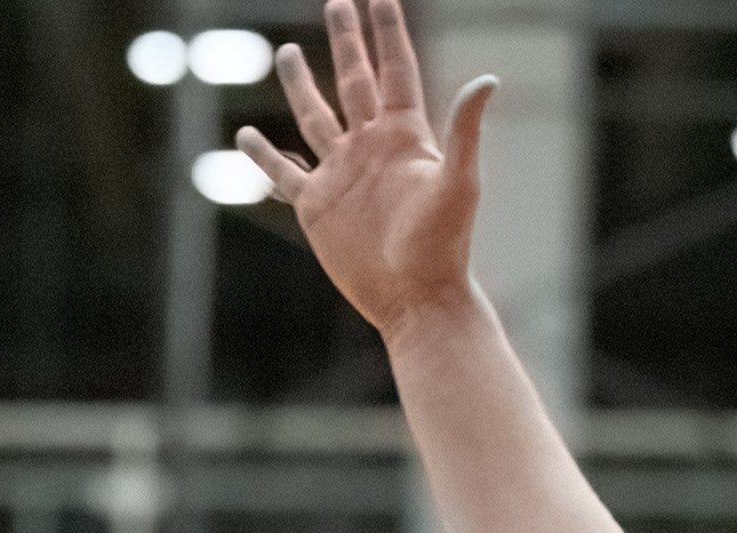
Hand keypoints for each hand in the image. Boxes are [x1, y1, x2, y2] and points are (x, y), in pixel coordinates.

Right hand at [237, 0, 494, 340]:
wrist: (417, 299)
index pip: (394, 69)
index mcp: (405, 135)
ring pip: (314, 116)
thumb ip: (466, 129)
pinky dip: (262, 156)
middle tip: (337, 3)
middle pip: (353, 80)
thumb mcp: (459, 183)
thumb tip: (489, 79)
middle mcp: (371, 147)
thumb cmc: (445, 246)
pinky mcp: (316, 207)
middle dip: (346, 41)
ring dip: (301, 85)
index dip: (387, 31)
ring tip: (289, 53)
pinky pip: (283, 172)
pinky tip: (246, 137)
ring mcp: (341, 174)